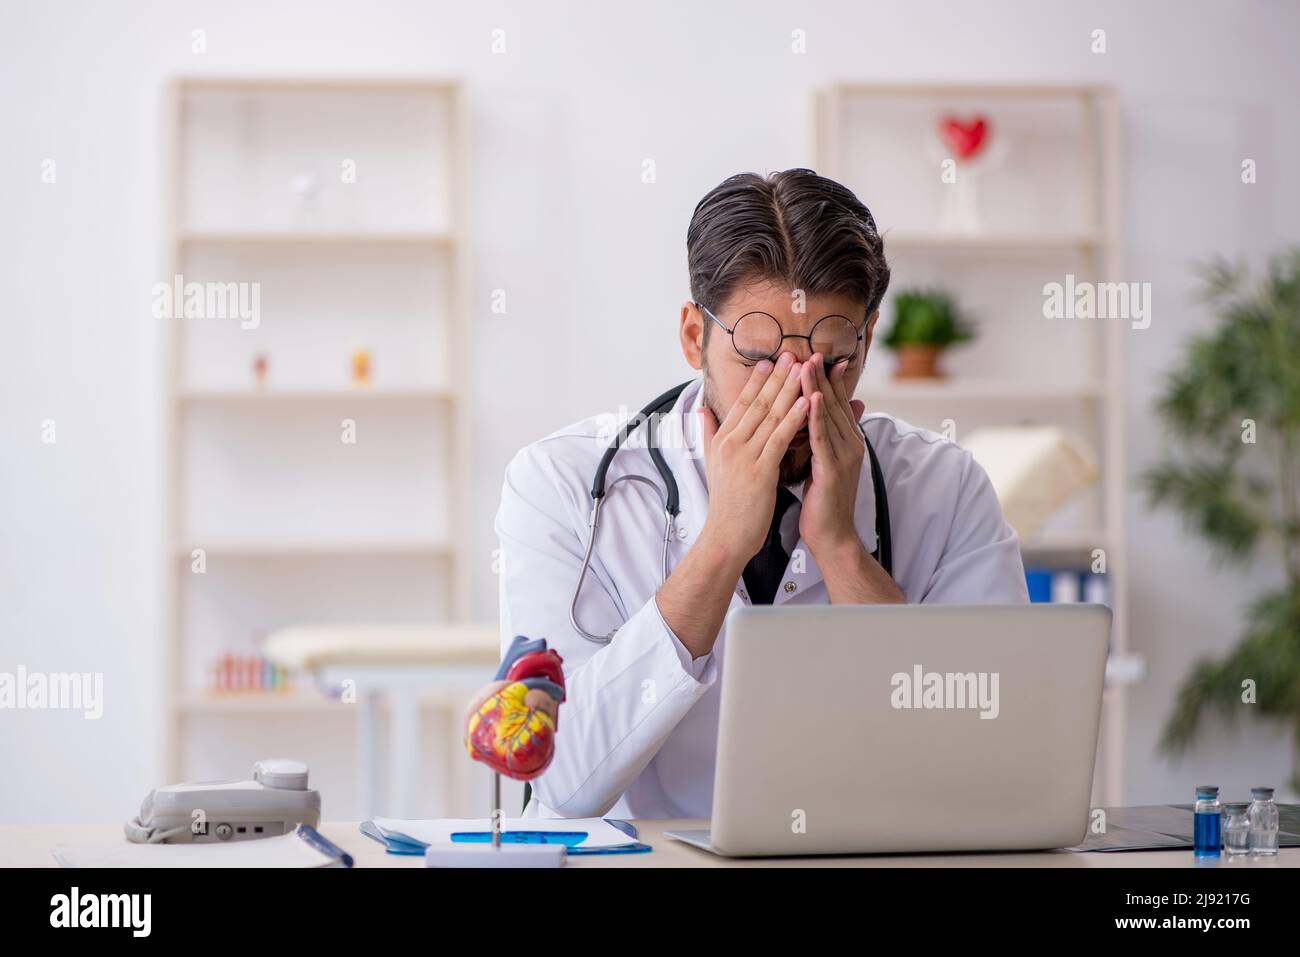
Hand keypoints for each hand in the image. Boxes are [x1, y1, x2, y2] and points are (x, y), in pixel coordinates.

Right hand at [698, 351, 808, 564]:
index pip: (742, 403)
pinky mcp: (760, 471)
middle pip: (758, 403)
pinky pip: (780, 438)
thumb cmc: (725, 504)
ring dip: (789, 390)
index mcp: (722, 440)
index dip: (757, 380)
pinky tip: (807, 402)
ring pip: (771, 416)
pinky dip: (794, 418)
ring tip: (804, 370)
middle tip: (792, 354)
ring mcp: (745, 456)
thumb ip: (708, 433)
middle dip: (777, 377)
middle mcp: (731, 443)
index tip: (770, 360)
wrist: (726, 536)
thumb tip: (700, 409)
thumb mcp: (711, 463)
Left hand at [798, 355, 866, 558]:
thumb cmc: (824, 501)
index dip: (826, 380)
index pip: (836, 404)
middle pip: (834, 404)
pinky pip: (823, 438)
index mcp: (847, 442)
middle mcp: (850, 445)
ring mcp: (844, 456)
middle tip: (811, 351)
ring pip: (829, 415)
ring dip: (818, 388)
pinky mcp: (834, 469)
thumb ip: (824, 439)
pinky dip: (818, 417)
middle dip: (822, 377)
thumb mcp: (824, 463)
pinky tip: (813, 398)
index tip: (815, 357)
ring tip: (807, 364)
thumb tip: (820, 420)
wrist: (832, 535)